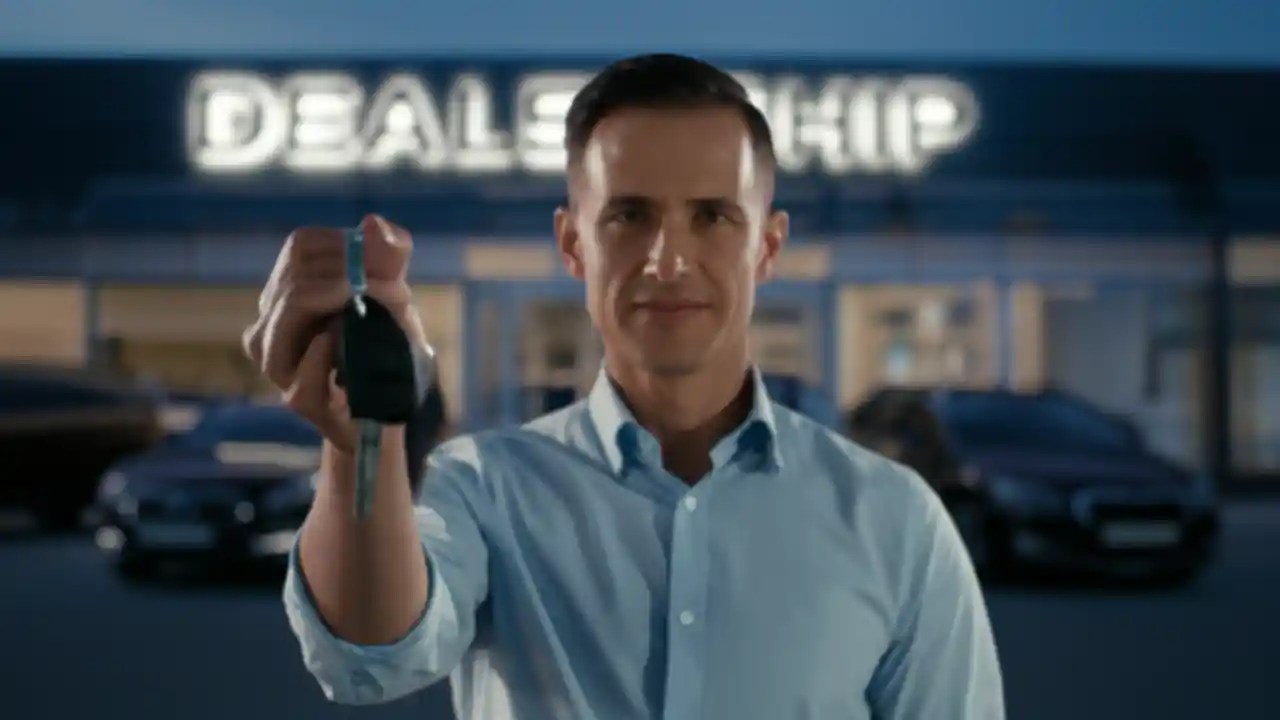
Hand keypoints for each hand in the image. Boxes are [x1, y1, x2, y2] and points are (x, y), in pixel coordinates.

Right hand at [242, 214, 427, 452]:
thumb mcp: (393, 293)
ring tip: (380, 308)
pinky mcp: (299, 399)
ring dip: (341, 304)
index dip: (345, 248)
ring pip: (287, 316)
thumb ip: (389, 255)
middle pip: (296, 281)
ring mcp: (278, 363)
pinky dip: (325, 355)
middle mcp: (271, 321)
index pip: (301, 246)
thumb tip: (374, 223)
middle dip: (350, 279)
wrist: (389, 405)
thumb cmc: (385, 342)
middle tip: (398, 294)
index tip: (384, 267)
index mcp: (288, 287)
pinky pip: (302, 374)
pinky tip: (345, 344)